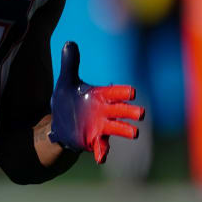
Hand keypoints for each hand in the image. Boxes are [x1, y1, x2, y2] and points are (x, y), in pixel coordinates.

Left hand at [49, 42, 143, 163]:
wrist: (61, 124)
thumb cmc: (68, 101)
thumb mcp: (65, 82)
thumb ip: (70, 64)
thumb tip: (69, 43)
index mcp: (101, 96)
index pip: (115, 92)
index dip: (123, 92)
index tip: (131, 92)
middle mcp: (106, 112)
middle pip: (122, 111)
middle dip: (131, 112)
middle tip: (140, 113)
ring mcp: (102, 127)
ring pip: (118, 129)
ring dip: (125, 130)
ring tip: (134, 133)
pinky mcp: (94, 141)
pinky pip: (101, 148)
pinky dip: (102, 152)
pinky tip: (101, 158)